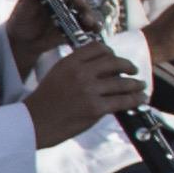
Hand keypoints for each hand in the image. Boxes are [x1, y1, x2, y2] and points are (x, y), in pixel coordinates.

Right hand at [25, 44, 147, 143]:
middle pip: (114, 62)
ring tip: (140, 86)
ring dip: (135, 84)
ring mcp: (89, 91)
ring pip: (122, 82)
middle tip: (133, 70)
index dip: (110, 52)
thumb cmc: (43, 103)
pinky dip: (134, 100)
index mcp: (69, 63)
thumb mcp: (55, 75)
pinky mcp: (95, 108)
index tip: (115, 59)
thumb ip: (75, 69)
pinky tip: (140, 99)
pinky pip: (122, 101)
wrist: (32, 124)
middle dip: (128, 66)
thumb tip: (100, 70)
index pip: (98, 48)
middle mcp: (81, 73)